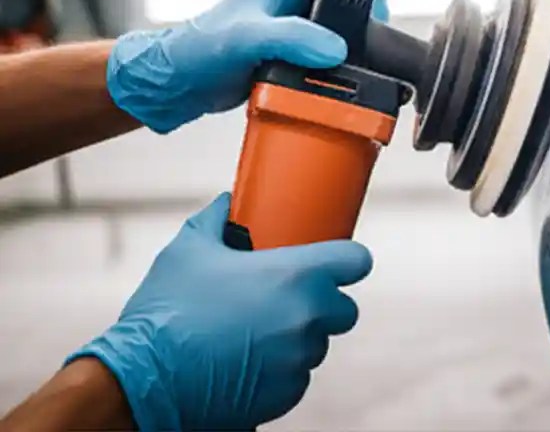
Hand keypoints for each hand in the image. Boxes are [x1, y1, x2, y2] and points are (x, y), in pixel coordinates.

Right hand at [69, 193, 372, 430]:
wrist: (145, 379)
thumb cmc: (168, 309)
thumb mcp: (187, 251)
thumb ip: (214, 221)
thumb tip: (226, 204)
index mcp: (296, 275)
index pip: (356, 261)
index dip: (346, 261)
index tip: (333, 264)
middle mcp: (308, 316)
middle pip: (344, 308)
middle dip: (322, 305)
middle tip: (284, 301)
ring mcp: (300, 358)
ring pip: (317, 343)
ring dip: (297, 337)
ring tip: (252, 333)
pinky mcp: (288, 393)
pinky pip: (297, 375)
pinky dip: (280, 370)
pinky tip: (244, 362)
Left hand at [108, 0, 447, 132]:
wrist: (176, 82)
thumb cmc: (199, 53)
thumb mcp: (242, 42)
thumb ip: (286, 39)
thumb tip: (337, 47)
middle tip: (404, 13)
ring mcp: (303, 13)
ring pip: (359, 5)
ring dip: (380, 22)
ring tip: (380, 52)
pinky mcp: (304, 40)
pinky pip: (348, 34)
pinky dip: (366, 47)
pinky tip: (367, 72)